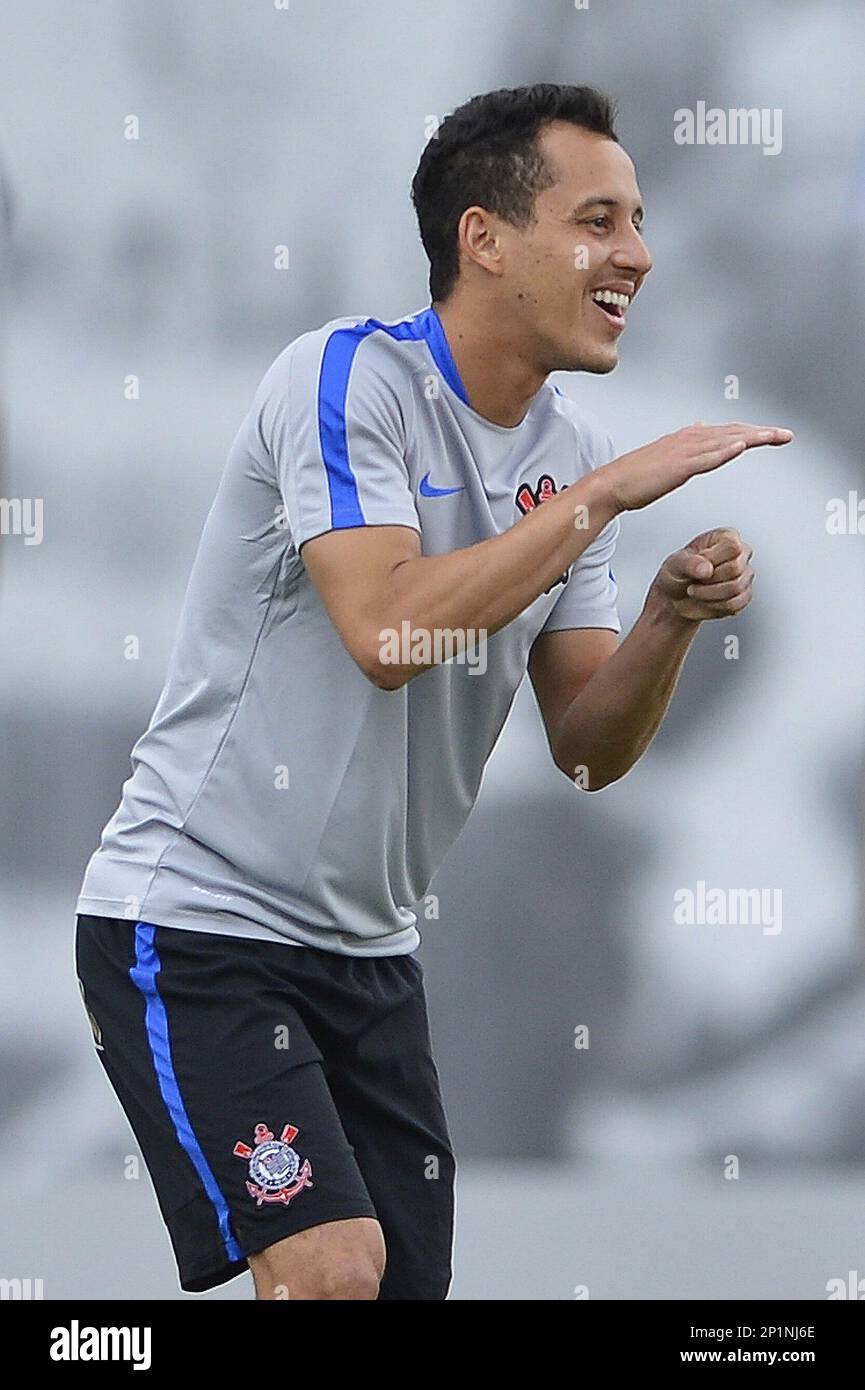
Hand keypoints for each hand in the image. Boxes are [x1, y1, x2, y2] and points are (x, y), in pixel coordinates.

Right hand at [601, 422, 792, 512]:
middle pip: (732, 432)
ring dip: (752, 437)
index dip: (751, 432)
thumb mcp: (665, 457)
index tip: (772, 435)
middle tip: (785, 434)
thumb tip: (702, 428)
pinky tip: (741, 446)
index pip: (726, 432)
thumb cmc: (634, 477)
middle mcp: (688, 440)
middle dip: (761, 432)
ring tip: (775, 436)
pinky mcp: (677, 466)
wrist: (611, 484)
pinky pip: (706, 457)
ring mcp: (683, 452)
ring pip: (725, 440)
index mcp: (687, 439)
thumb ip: (686, 445)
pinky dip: (725, 451)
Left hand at [647, 528, 754, 622]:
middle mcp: (739, 554)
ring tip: (696, 590)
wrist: (676, 597)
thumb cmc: (678, 574)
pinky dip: (714, 606)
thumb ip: (689, 563)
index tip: (696, 565)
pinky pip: (735, 604)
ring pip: (736, 588)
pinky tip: (705, 600)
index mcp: (725, 537)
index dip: (712, 560)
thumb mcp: (675, 564)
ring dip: (708, 594)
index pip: (732, 547)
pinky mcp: (743, 596)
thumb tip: (706, 568)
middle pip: (735, 569)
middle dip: (708, 580)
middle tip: (694, 580)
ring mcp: (744, 575)